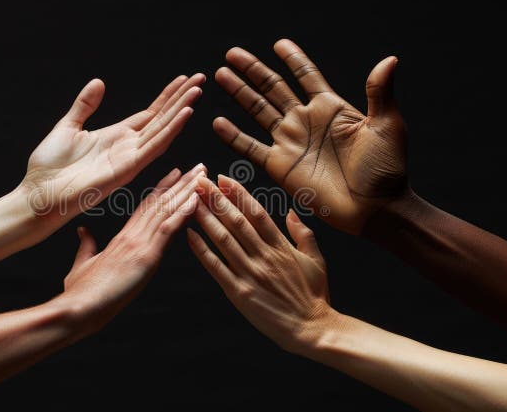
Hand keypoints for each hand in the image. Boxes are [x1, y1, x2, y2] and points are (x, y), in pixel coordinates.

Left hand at [23, 74, 204, 221]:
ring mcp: (131, 158)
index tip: (183, 79)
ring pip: (164, 129)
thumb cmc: (49, 167)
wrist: (40, 193)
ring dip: (181, 109)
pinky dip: (171, 128)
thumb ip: (85, 105)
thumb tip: (98, 83)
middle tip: (201, 77)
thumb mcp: (68, 126)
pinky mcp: (128, 168)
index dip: (168, 97)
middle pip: (163, 118)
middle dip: (181, 98)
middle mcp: (128, 147)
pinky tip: (184, 113)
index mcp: (116, 136)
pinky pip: (155, 145)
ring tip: (197, 89)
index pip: (150, 113)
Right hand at [61, 164, 205, 332]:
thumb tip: (84, 232)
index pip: (146, 207)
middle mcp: (132, 235)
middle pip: (161, 202)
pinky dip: (183, 212)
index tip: (176, 173)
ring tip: (203, 174)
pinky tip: (196, 199)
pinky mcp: (145, 255)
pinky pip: (168, 228)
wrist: (77, 307)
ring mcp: (139, 243)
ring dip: (188, 191)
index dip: (162, 188)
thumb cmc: (79, 292)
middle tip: (200, 167)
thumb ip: (87, 246)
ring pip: (167, 209)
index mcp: (121, 237)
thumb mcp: (82, 264)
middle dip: (182, 183)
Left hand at [187, 175, 334, 354]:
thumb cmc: (315, 295)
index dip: (238, 194)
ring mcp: (251, 274)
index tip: (223, 178)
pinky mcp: (240, 293)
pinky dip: (202, 251)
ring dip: (206, 218)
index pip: (256, 213)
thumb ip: (303, 234)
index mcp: (281, 246)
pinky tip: (190, 235)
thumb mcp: (316, 260)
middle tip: (200, 181)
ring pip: (224, 239)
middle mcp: (264, 256)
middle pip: (236, 221)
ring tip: (191, 201)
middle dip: (216, 198)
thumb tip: (290, 212)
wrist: (312, 328)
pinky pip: (217, 268)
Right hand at [213, 39, 405, 233]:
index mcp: (331, 108)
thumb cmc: (387, 170)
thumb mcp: (388, 126)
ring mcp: (291, 143)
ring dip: (239, 93)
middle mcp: (306, 121)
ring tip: (221, 74)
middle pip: (273, 88)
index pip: (306, 76)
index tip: (279, 44)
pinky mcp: (280, 167)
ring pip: (258, 111)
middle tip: (232, 54)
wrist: (375, 208)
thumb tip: (390, 59)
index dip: (293, 59)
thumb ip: (380, 92)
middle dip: (253, 70)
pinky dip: (233, 136)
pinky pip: (251, 148)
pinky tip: (217, 122)